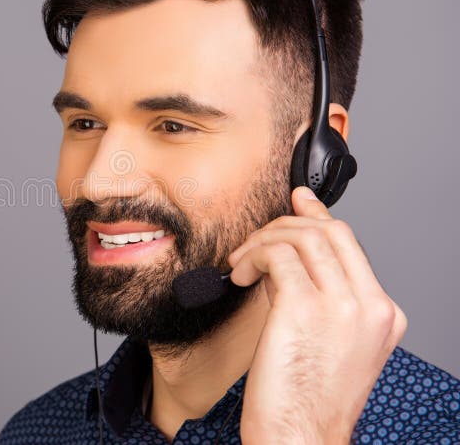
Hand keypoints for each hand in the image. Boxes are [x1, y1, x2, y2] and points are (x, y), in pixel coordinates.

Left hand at [226, 186, 407, 443]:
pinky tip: (239, 274)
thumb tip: (288, 257)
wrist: (300, 439)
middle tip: (258, 236)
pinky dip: (252, 256)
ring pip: (302, 237)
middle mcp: (370, 306)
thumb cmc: (305, 398)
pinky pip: (278, 256)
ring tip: (241, 264)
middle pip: (331, 232)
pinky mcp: (305, 307)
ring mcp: (342, 305)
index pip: (351, 246)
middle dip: (287, 223)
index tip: (299, 201)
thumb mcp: (329, 344)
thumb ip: (319, 298)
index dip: (319, 216)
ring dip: (262, 241)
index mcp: (382, 315)